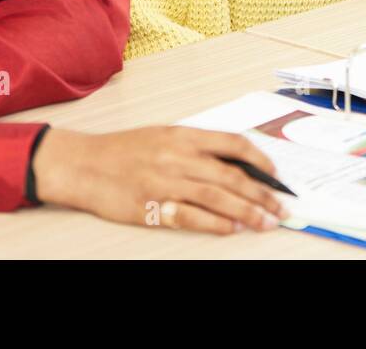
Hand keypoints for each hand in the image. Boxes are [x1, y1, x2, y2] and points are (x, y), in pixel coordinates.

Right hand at [33, 127, 289, 234]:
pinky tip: (232, 229)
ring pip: (217, 197)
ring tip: (266, 222)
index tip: (276, 175)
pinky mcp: (152, 207)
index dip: (260, 160)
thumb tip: (236, 165)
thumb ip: (197, 148)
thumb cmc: (123, 150)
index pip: (233, 144)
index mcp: (183, 136)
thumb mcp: (163, 136)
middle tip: (281, 208)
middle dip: (263, 193)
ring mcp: (165, 182)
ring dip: (247, 211)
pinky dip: (215, 223)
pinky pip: (191, 216)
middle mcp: (178, 157)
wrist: (83, 164)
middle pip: (231, 175)